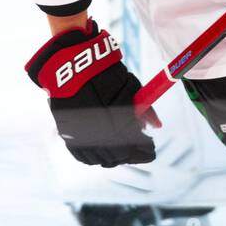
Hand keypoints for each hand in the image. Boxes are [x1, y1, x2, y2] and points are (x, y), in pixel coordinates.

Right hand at [25, 20, 156, 166]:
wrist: (72, 67)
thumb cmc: (106, 75)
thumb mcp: (131, 88)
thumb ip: (145, 110)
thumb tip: (157, 126)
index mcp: (116, 121)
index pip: (134, 145)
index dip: (145, 150)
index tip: (151, 148)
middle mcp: (97, 132)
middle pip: (119, 155)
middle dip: (132, 153)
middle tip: (139, 149)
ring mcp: (80, 135)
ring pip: (101, 159)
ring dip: (115, 157)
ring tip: (123, 150)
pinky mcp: (67, 135)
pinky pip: (83, 155)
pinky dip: (96, 156)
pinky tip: (104, 152)